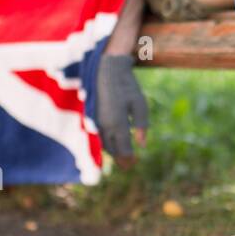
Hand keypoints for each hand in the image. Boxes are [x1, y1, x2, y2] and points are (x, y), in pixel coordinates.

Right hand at [95, 53, 147, 167]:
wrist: (106, 71)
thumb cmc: (127, 87)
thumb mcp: (140, 105)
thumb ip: (142, 126)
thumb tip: (142, 145)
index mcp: (118, 124)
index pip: (123, 150)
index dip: (129, 159)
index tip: (134, 163)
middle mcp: (105, 126)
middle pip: (113, 150)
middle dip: (121, 158)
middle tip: (129, 164)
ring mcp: (97, 122)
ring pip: (105, 145)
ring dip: (114, 151)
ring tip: (123, 155)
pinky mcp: (93, 118)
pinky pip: (100, 136)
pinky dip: (107, 143)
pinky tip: (115, 142)